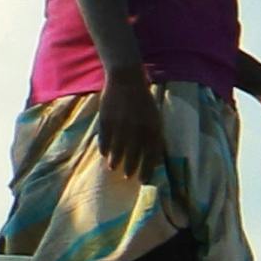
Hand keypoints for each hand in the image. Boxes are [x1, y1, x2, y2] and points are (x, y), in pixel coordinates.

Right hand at [97, 63, 166, 181]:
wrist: (126, 80)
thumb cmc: (143, 101)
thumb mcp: (155, 117)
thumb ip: (155, 136)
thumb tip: (156, 157)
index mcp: (152, 127)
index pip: (151, 153)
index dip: (147, 168)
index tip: (143, 180)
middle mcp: (137, 127)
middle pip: (134, 153)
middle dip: (131, 167)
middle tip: (128, 177)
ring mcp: (121, 123)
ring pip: (118, 148)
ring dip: (116, 160)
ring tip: (113, 168)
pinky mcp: (106, 118)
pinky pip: (105, 137)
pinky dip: (104, 147)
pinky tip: (104, 154)